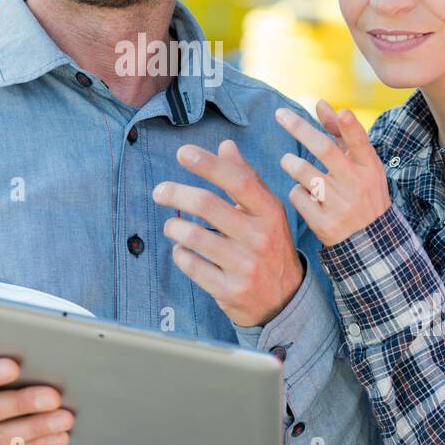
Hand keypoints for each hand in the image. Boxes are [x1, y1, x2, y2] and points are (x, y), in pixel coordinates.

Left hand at [152, 140, 304, 327]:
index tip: (182, 153)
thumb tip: (225, 145)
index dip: (208, 164)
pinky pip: (191, 265)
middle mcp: (260, 237)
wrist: (285, 299)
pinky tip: (182, 250)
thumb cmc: (270, 245)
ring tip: (172, 225)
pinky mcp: (230, 290)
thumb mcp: (267, 211)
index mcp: (270, 212)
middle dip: (176, 193)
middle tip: (159, 191)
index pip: (238, 180)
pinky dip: (179, 253)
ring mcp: (245, 266)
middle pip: (207, 205)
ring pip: (193, 236)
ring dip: (174, 226)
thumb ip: (246, 178)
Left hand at [276, 99, 391, 246]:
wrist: (369, 240)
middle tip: (279, 114)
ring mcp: (340, 204)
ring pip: (302, 172)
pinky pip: (296, 195)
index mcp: (368, 166)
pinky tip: (304, 195)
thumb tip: (320, 103)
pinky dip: (295, 190)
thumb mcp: (360, 163)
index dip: (351, 128)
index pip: (360, 142)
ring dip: (290, 163)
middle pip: (324, 150)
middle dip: (300, 128)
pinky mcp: (324, 223)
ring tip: (288, 162)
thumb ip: (340, 132)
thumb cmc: (361, 190)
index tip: (344, 112)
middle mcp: (355, 183)